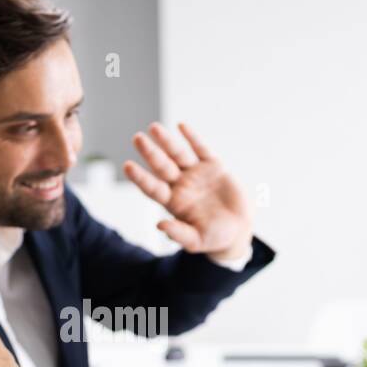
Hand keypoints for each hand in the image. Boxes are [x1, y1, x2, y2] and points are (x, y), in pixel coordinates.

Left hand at [123, 121, 252, 260]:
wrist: (238, 228)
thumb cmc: (214, 237)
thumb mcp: (196, 240)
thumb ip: (179, 233)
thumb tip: (159, 226)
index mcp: (173, 202)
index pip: (152, 187)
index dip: (140, 177)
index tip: (128, 166)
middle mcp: (181, 185)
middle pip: (162, 166)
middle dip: (150, 153)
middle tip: (137, 138)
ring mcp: (196, 173)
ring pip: (178, 154)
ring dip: (166, 141)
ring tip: (153, 127)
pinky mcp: (213, 166)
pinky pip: (201, 149)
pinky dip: (192, 138)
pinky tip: (181, 126)